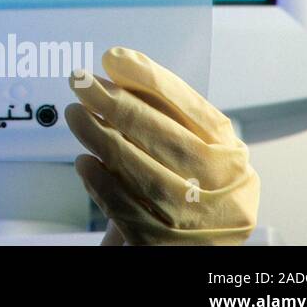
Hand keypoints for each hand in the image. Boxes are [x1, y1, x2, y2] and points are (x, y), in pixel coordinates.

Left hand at [66, 46, 259, 244]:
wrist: (184, 247)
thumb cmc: (180, 186)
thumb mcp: (185, 148)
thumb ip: (158, 112)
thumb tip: (117, 65)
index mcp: (231, 156)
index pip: (195, 110)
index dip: (152, 80)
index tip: (114, 59)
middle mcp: (224, 191)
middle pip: (167, 139)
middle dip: (117, 105)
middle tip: (81, 82)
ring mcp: (197, 223)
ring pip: (144, 174)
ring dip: (101, 138)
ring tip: (75, 115)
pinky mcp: (164, 246)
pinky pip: (126, 209)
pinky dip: (101, 182)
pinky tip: (84, 161)